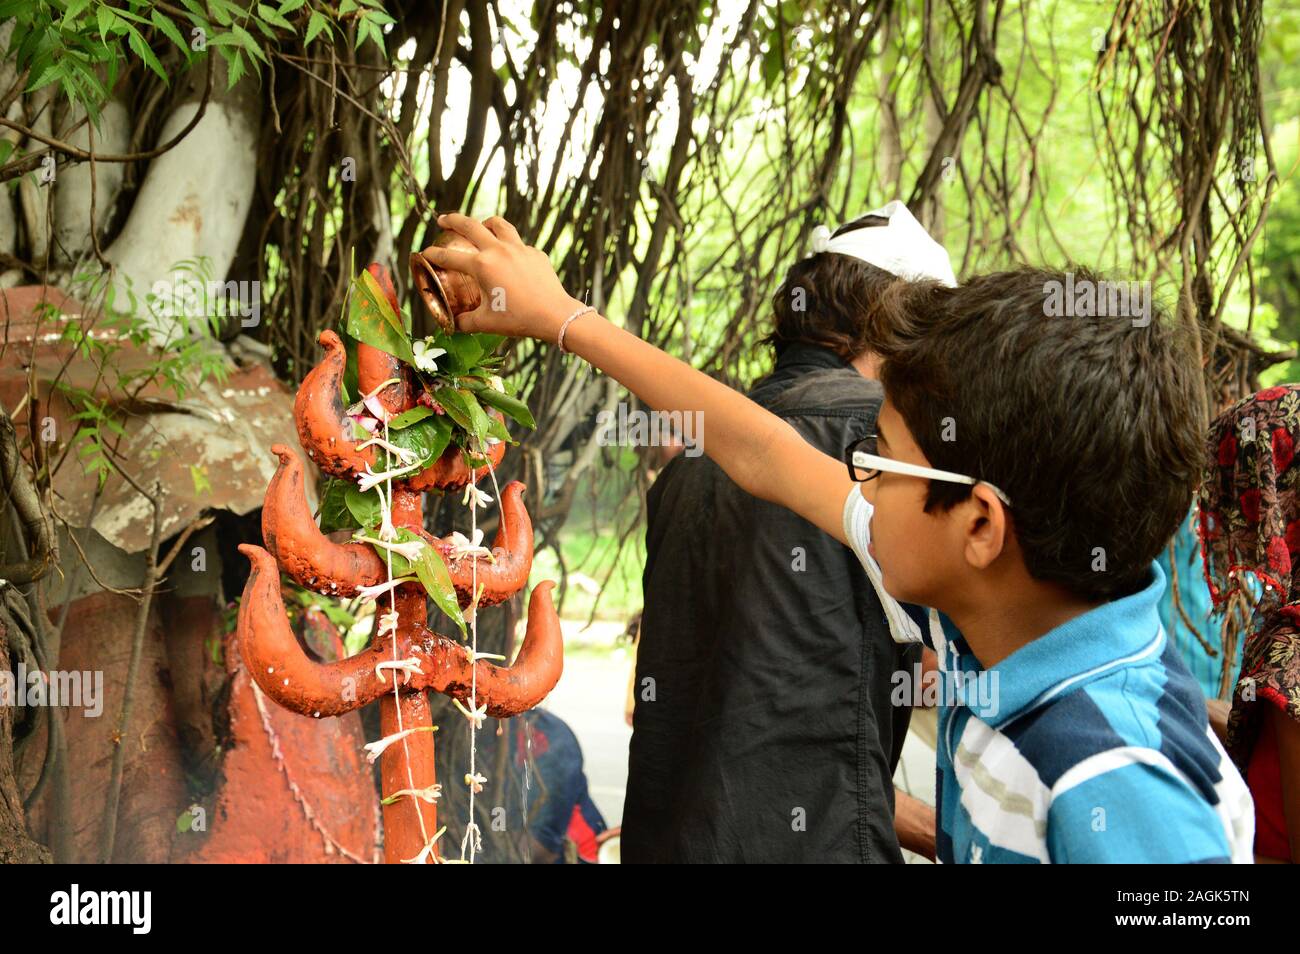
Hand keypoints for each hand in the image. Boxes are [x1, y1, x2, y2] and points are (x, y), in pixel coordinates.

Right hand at [423, 212, 584, 341]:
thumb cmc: (518, 319)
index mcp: (482, 265)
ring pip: (499, 224)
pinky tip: (509, 256)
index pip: (450, 257)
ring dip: (485, 222)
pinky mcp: (535, 253)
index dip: (434, 254)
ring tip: (481, 225)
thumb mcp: (486, 322)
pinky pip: (518, 243)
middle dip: (453, 220)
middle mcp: (498, 250)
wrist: (554, 315)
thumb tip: (453, 324)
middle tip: (443, 220)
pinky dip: (509, 245)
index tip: (426, 253)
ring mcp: (519, 248)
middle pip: (470, 225)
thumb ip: (465, 322)